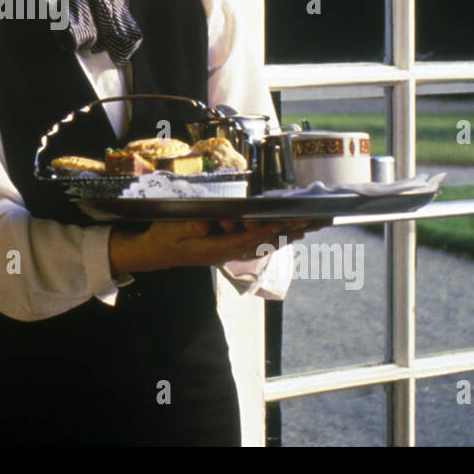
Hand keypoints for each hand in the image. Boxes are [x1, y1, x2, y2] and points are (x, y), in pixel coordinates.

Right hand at [110, 218, 316, 274]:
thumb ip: (191, 228)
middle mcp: (229, 251)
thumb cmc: (164, 237)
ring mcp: (231, 251)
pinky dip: (278, 234)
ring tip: (314, 224)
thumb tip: (207, 226)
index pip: (250, 239)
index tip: (289, 222)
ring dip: (290, 232)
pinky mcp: (230, 247)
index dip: (270, 230)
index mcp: (217, 248)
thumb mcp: (172, 229)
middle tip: (317, 221)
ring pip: (267, 242)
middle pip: (266, 241)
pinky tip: (290, 230)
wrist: (157, 252)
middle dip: (291, 230)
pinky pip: (260, 241)